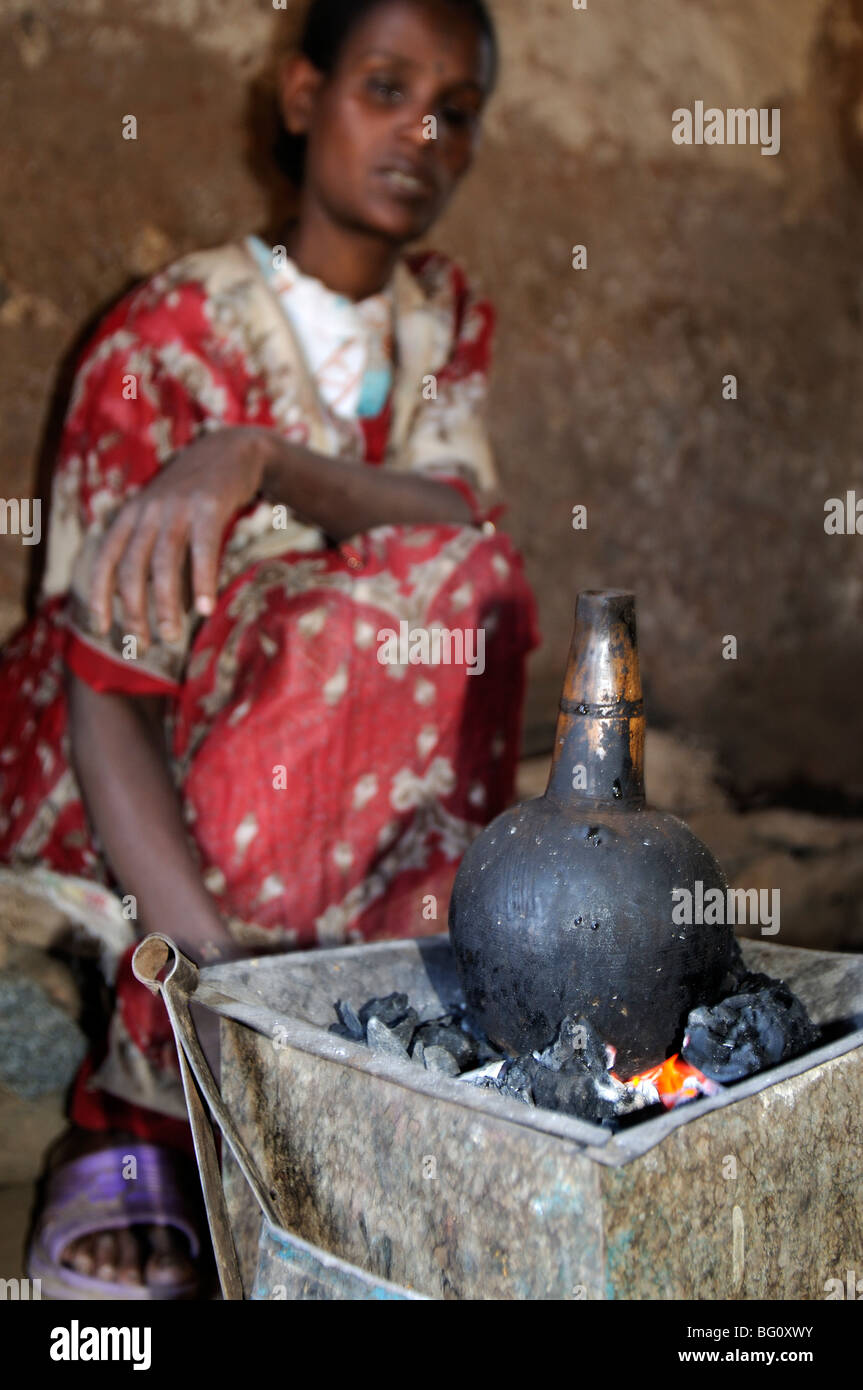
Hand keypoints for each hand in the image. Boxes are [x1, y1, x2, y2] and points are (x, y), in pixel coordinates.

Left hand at [89, 427, 273, 646]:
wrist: (230, 450)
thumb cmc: (194, 495)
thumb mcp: (162, 514)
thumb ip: (150, 549)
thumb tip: (144, 602)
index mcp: (131, 516)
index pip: (105, 560)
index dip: (99, 596)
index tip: (102, 629)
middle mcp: (148, 511)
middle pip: (132, 568)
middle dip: (134, 610)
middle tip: (143, 644)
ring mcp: (177, 508)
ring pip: (164, 563)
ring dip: (166, 604)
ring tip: (172, 635)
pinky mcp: (209, 507)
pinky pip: (203, 550)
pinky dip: (202, 581)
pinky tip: (206, 608)